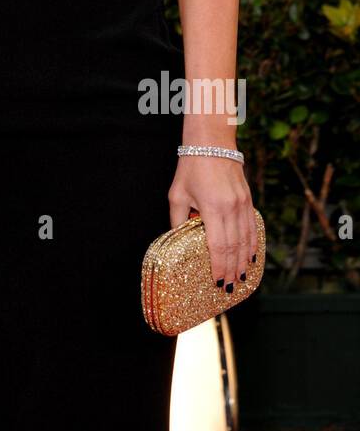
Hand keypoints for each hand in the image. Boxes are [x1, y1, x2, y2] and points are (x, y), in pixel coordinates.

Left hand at [168, 152, 257, 290]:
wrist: (212, 143)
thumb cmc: (190, 168)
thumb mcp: (177, 194)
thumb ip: (178, 220)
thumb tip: (178, 242)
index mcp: (213, 207)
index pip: (219, 246)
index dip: (219, 266)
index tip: (218, 282)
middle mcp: (231, 207)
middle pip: (235, 247)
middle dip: (233, 270)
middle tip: (230, 287)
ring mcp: (243, 203)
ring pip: (247, 239)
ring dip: (244, 261)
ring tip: (241, 278)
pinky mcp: (249, 199)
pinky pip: (253, 227)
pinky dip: (253, 244)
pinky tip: (250, 256)